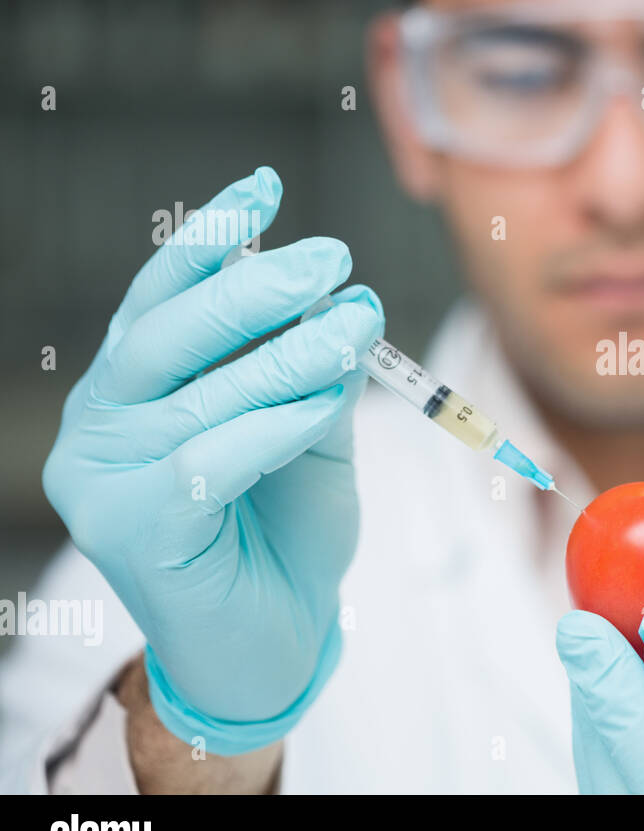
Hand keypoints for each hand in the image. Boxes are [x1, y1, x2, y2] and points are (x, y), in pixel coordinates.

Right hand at [42, 167, 383, 754]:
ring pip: (195, 393)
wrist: (275, 643)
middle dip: (254, 288)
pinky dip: (271, 424)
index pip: (161, 298)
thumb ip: (312, 377)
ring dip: (285, 353)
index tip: (266, 187)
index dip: (209, 239)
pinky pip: (206, 459)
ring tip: (354, 324)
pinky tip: (321, 404)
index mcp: (134, 388)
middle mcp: (102, 424)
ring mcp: (103, 480)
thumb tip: (336, 303)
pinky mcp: (130, 531)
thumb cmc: (287, 533)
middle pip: (168, 332)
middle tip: (332, 259)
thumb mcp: (311, 438)